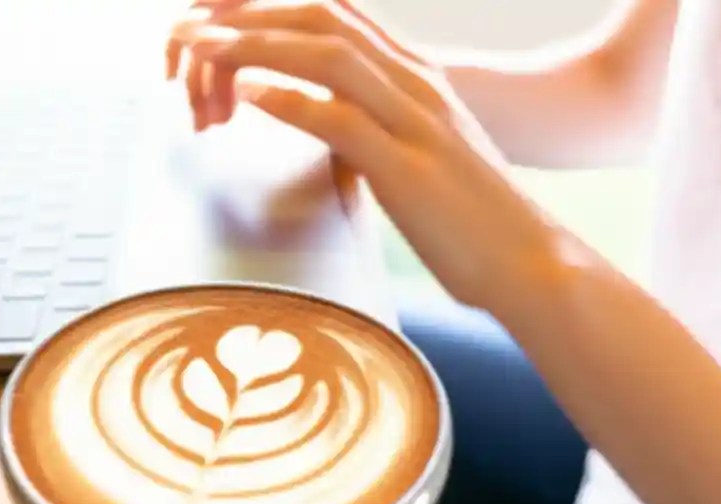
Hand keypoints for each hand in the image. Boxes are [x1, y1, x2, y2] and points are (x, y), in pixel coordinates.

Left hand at [168, 0, 568, 309]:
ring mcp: (415, 122)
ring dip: (256, 45)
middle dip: (249, 14)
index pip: (336, 13)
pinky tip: (248, 95)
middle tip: (190, 25)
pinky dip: (291, 101)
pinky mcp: (409, 170)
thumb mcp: (416, 149)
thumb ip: (373, 120)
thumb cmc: (467, 216)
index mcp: (415, 76)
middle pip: (323, 18)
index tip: (217, 16)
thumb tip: (322, 115)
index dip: (270, 5)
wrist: (530, 261)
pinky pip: (342, 120)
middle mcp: (416, 84)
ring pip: (328, 55)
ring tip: (203, 48)